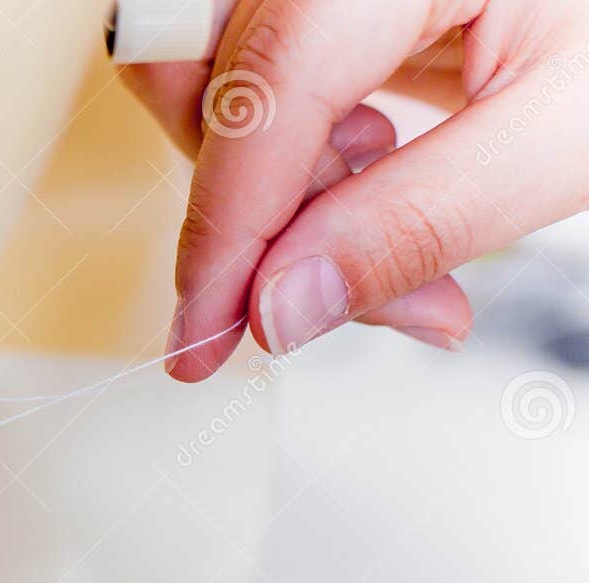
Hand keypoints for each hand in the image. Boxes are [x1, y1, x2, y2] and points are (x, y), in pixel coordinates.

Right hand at [121, 0, 588, 379]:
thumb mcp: (567, 131)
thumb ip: (422, 220)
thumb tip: (286, 306)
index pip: (258, 91)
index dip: (226, 229)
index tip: (209, 334)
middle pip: (205, 80)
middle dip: (255, 212)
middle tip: (335, 292)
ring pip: (210, 83)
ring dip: (267, 185)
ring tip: (377, 209)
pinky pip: (251, 73)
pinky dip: (290, 148)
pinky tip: (370, 157)